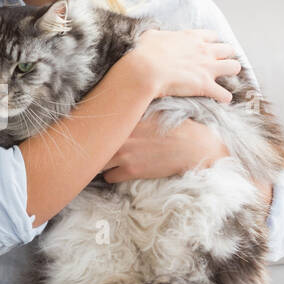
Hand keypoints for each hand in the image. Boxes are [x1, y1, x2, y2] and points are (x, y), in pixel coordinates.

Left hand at [102, 117, 227, 181]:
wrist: (193, 146)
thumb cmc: (175, 126)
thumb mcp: (152, 110)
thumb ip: (132, 110)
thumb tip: (115, 105)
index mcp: (126, 116)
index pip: (96, 122)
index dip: (92, 129)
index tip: (90, 131)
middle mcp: (121, 134)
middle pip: (92, 143)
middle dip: (92, 147)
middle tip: (94, 149)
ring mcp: (124, 154)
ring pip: (97, 163)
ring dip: (100, 162)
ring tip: (106, 161)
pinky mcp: (131, 170)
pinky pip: (109, 177)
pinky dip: (112, 175)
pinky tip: (120, 170)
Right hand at [125, 28, 240, 102]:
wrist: (144, 70)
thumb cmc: (144, 52)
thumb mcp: (151, 36)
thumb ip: (159, 36)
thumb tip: (155, 37)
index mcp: (192, 37)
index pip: (213, 36)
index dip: (212, 43)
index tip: (208, 48)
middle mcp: (204, 50)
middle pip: (228, 49)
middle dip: (226, 57)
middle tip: (219, 64)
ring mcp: (207, 68)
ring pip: (234, 67)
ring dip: (230, 73)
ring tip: (225, 80)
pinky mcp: (205, 86)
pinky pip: (224, 94)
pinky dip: (224, 97)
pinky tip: (221, 99)